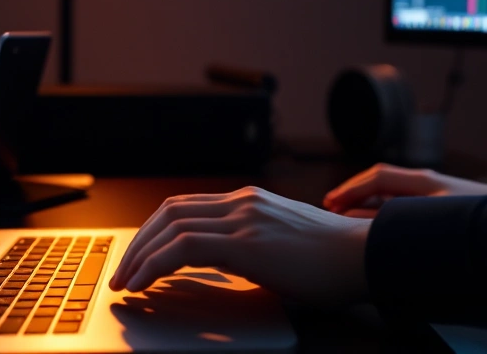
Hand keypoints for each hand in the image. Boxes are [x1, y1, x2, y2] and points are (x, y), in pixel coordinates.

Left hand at [108, 186, 370, 303]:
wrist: (365, 256)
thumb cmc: (332, 261)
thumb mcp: (282, 246)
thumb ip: (250, 246)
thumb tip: (221, 263)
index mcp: (248, 201)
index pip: (185, 207)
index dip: (153, 232)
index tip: (137, 257)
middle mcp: (241, 202)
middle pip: (169, 212)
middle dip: (138, 242)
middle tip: (121, 271)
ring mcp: (243, 217)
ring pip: (170, 226)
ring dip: (139, 255)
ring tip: (125, 282)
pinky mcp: (246, 241)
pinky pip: (184, 248)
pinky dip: (154, 264)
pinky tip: (144, 283)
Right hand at [323, 163, 486, 217]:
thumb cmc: (479, 223)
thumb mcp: (435, 220)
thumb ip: (399, 220)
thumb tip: (362, 222)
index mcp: (425, 181)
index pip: (378, 177)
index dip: (351, 189)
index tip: (330, 203)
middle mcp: (427, 184)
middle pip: (380, 185)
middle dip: (353, 196)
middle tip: (330, 212)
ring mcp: (433, 195)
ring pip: (390, 196)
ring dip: (365, 206)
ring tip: (345, 221)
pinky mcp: (438, 208)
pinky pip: (403, 207)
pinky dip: (382, 214)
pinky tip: (373, 228)